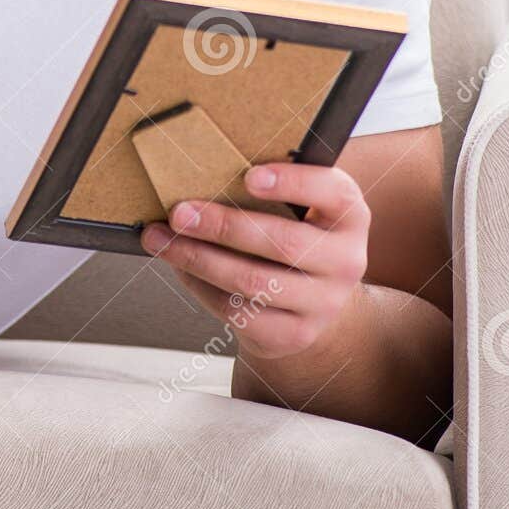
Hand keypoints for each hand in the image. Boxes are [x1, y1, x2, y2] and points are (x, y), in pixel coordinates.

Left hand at [139, 162, 370, 359]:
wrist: (311, 301)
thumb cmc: (290, 235)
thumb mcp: (295, 208)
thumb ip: (266, 189)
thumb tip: (196, 173)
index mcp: (348, 216)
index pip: (334, 193)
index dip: (294, 182)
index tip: (250, 175)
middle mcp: (346, 261)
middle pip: (283, 243)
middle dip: (223, 226)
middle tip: (179, 213)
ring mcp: (324, 303)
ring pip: (253, 282)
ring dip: (198, 258)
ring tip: (160, 239)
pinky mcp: (296, 334)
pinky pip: (240, 313)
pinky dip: (201, 288)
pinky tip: (181, 269)